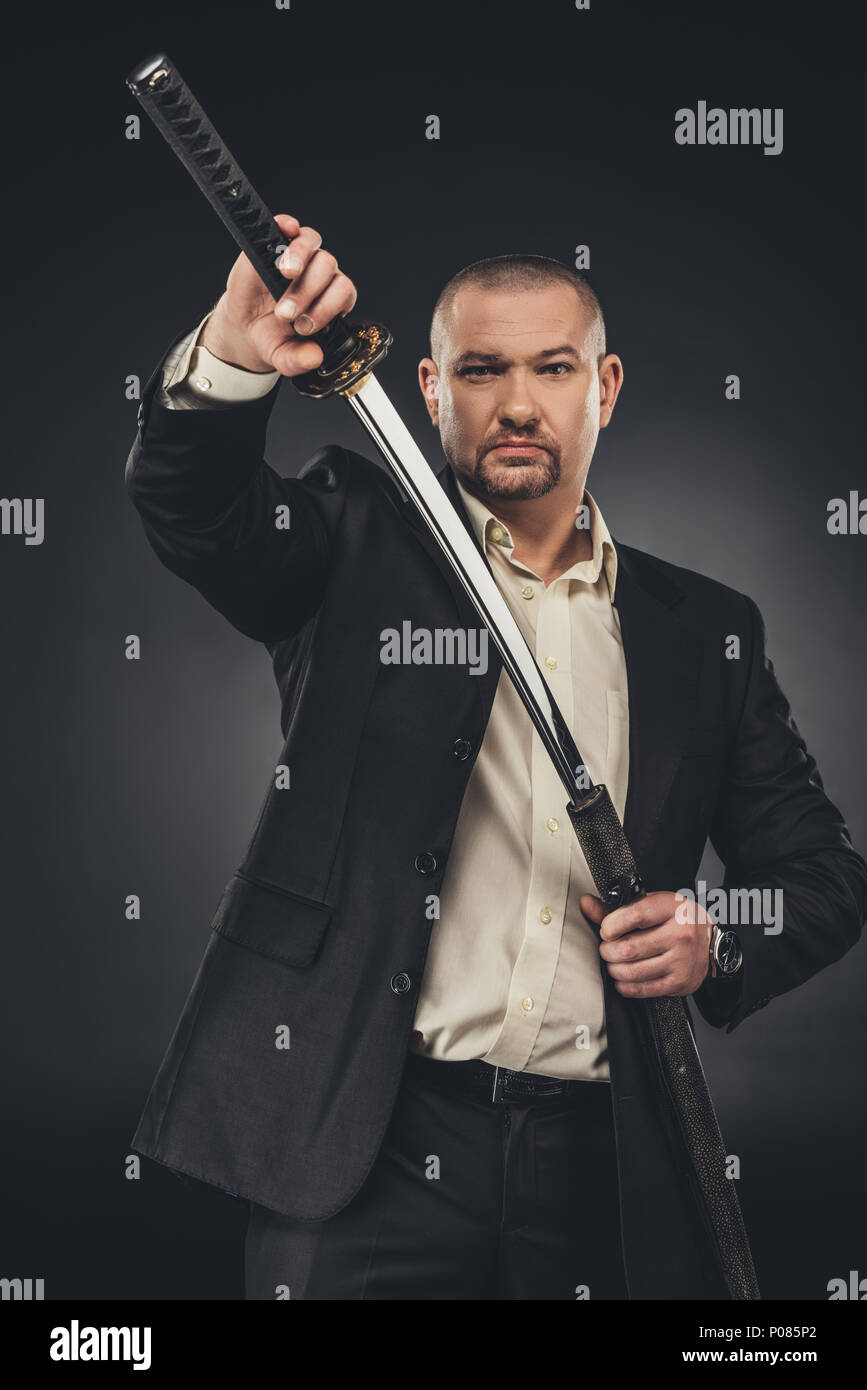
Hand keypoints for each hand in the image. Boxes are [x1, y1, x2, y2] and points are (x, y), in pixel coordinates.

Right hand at [200, 213, 357, 375]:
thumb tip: (315, 357)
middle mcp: (319, 274)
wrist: (245, 328)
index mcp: (331, 299)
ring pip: (312, 243)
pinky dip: (287, 225)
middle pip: (327, 268)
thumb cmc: (272, 337)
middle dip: (308, 291)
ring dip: (301, 257)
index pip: (343, 293)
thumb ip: (301, 360)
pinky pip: (287, 225)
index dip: (327, 307)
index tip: (305, 326)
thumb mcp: (284, 356)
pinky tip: (285, 230)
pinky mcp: (274, 243)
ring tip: (287, 274)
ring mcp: (298, 256)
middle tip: (286, 313)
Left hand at [580, 890, 713, 997]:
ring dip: (613, 968)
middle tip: (607, 948)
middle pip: (628, 948)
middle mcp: (680, 935)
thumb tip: (587, 904)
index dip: (610, 925)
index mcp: (672, 909)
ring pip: (632, 971)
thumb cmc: (678, 920)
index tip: (606, 930)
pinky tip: (623, 977)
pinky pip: (642, 989)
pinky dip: (624, 985)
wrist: (711, 943)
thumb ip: (619, 907)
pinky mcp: (679, 983)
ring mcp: (681, 961)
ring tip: (613, 961)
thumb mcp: (653, 904)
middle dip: (607, 950)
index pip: (634, 917)